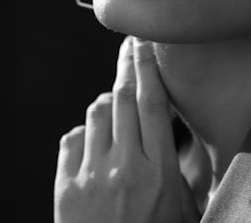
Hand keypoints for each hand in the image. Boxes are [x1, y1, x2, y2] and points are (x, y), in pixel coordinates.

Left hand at [55, 36, 200, 222]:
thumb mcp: (184, 208)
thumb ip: (181, 169)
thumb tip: (178, 131)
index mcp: (160, 172)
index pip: (152, 102)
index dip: (147, 66)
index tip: (144, 43)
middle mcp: (125, 168)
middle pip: (121, 97)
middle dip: (126, 65)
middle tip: (129, 48)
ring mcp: (91, 176)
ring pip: (95, 113)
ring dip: (106, 103)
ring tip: (115, 108)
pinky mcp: (65, 188)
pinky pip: (72, 139)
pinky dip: (83, 134)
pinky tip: (94, 144)